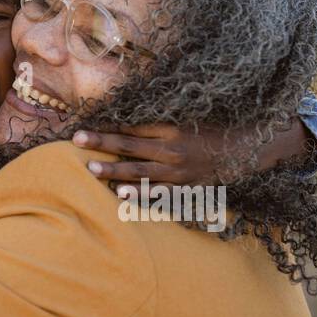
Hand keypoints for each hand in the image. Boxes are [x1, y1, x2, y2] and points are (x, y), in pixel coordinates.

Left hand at [75, 123, 228, 185]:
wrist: (238, 152)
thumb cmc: (204, 132)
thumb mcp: (179, 122)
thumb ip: (150, 125)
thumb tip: (118, 125)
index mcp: (170, 131)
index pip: (132, 129)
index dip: (106, 128)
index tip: (82, 128)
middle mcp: (172, 151)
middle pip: (131, 147)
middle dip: (103, 144)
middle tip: (78, 141)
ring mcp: (178, 173)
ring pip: (142, 173)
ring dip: (116, 171)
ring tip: (94, 171)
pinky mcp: (184, 190)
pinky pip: (158, 194)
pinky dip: (140, 195)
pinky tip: (122, 195)